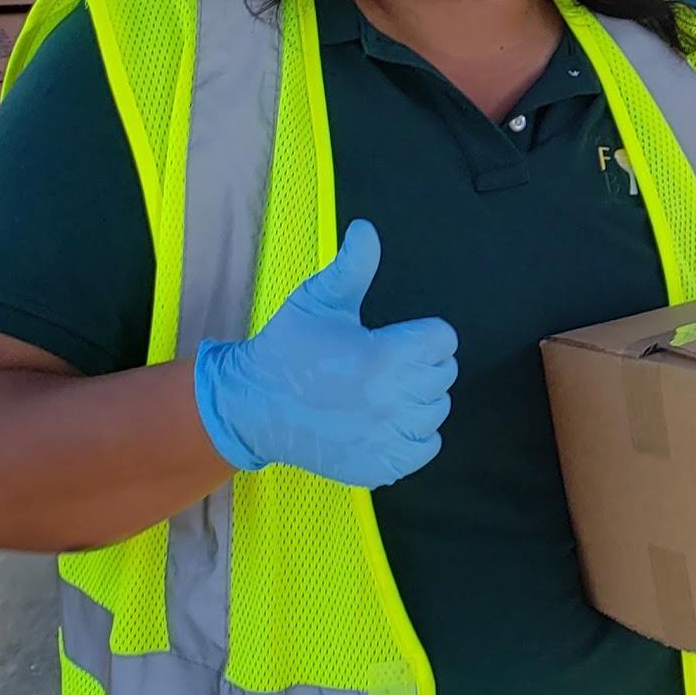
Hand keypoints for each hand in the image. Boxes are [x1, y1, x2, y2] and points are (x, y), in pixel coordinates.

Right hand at [190, 220, 458, 488]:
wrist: (252, 407)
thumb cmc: (286, 349)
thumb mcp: (317, 300)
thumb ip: (352, 265)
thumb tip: (366, 229)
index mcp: (384, 356)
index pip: (442, 339)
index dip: (424, 333)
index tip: (398, 336)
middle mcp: (392, 400)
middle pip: (443, 374)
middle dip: (422, 363)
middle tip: (387, 362)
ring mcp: (387, 437)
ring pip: (437, 411)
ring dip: (420, 400)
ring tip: (386, 390)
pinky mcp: (380, 465)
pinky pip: (426, 448)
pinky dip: (416, 436)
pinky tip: (389, 421)